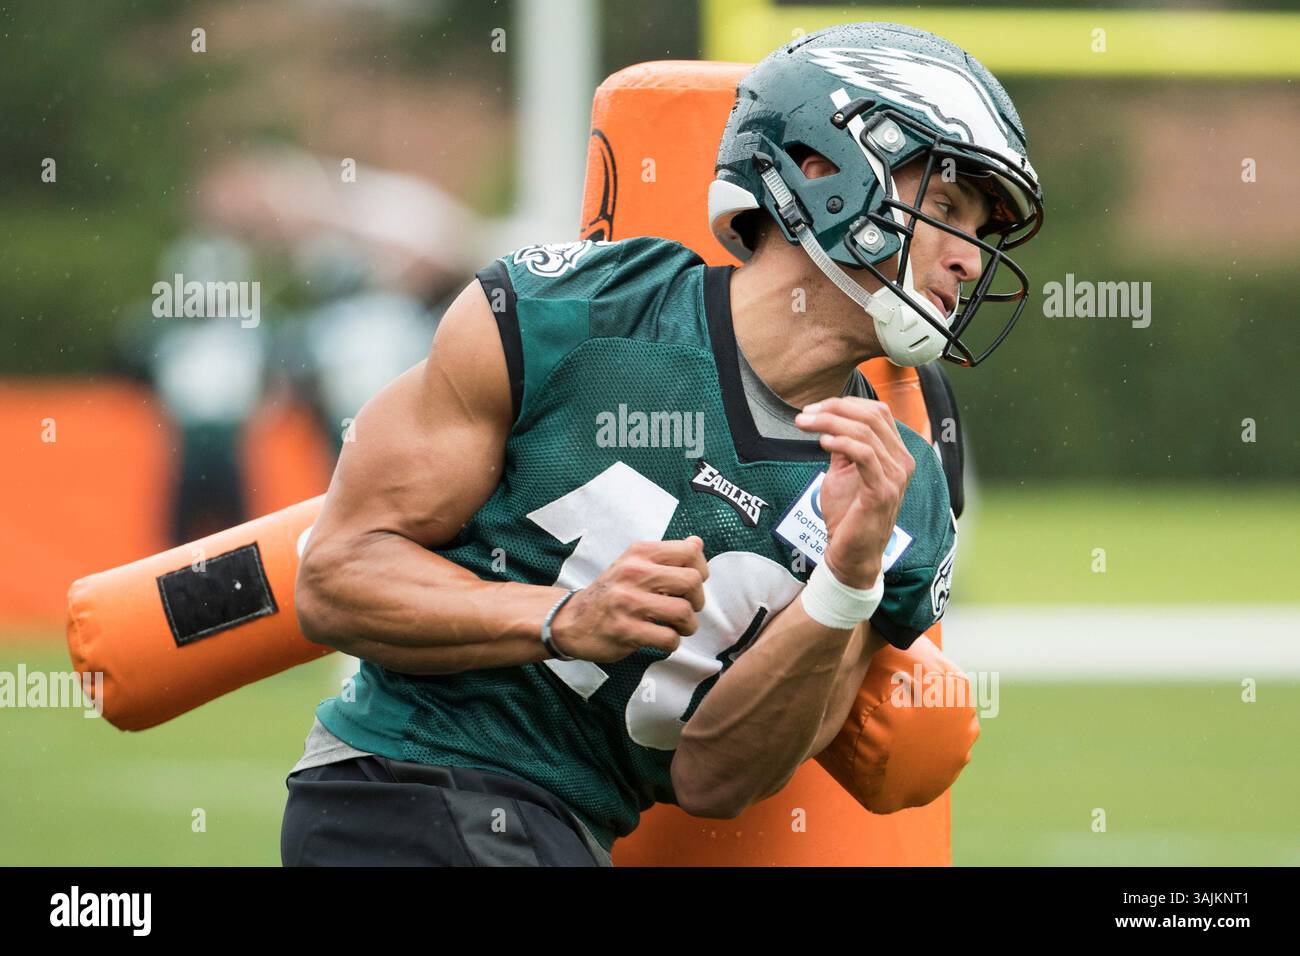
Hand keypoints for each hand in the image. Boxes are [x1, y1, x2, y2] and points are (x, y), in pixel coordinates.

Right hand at [548, 537, 708, 661]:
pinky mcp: (625, 630)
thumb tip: (697, 542)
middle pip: (692, 581)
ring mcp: (628, 602)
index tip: (691, 584)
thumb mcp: (633, 564)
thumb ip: (666, 555)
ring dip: (688, 625)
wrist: (572, 620)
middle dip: (698, 600)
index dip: (701, 570)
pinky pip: (668, 638)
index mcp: (639, 553)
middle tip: (687, 608)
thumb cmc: (612, 592)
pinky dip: (672, 642)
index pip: (690, 551)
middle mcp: (633, 573)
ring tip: (679, 627)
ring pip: (683, 612)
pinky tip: (662, 638)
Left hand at [794, 397, 914, 587]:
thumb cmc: (848, 515)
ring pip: (865, 431)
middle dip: (834, 409)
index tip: (814, 409)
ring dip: (830, 423)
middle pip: (872, 416)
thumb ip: (842, 447)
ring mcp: (895, 476)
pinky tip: (822, 442)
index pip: (877, 411)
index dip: (845, 404)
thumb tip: (828, 421)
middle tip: (805, 414)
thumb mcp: (844, 472)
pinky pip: (864, 455)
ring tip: (805, 424)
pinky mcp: (883, 491)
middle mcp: (902, 461)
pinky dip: (841, 442)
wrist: (851, 554)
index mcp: (895, 453)